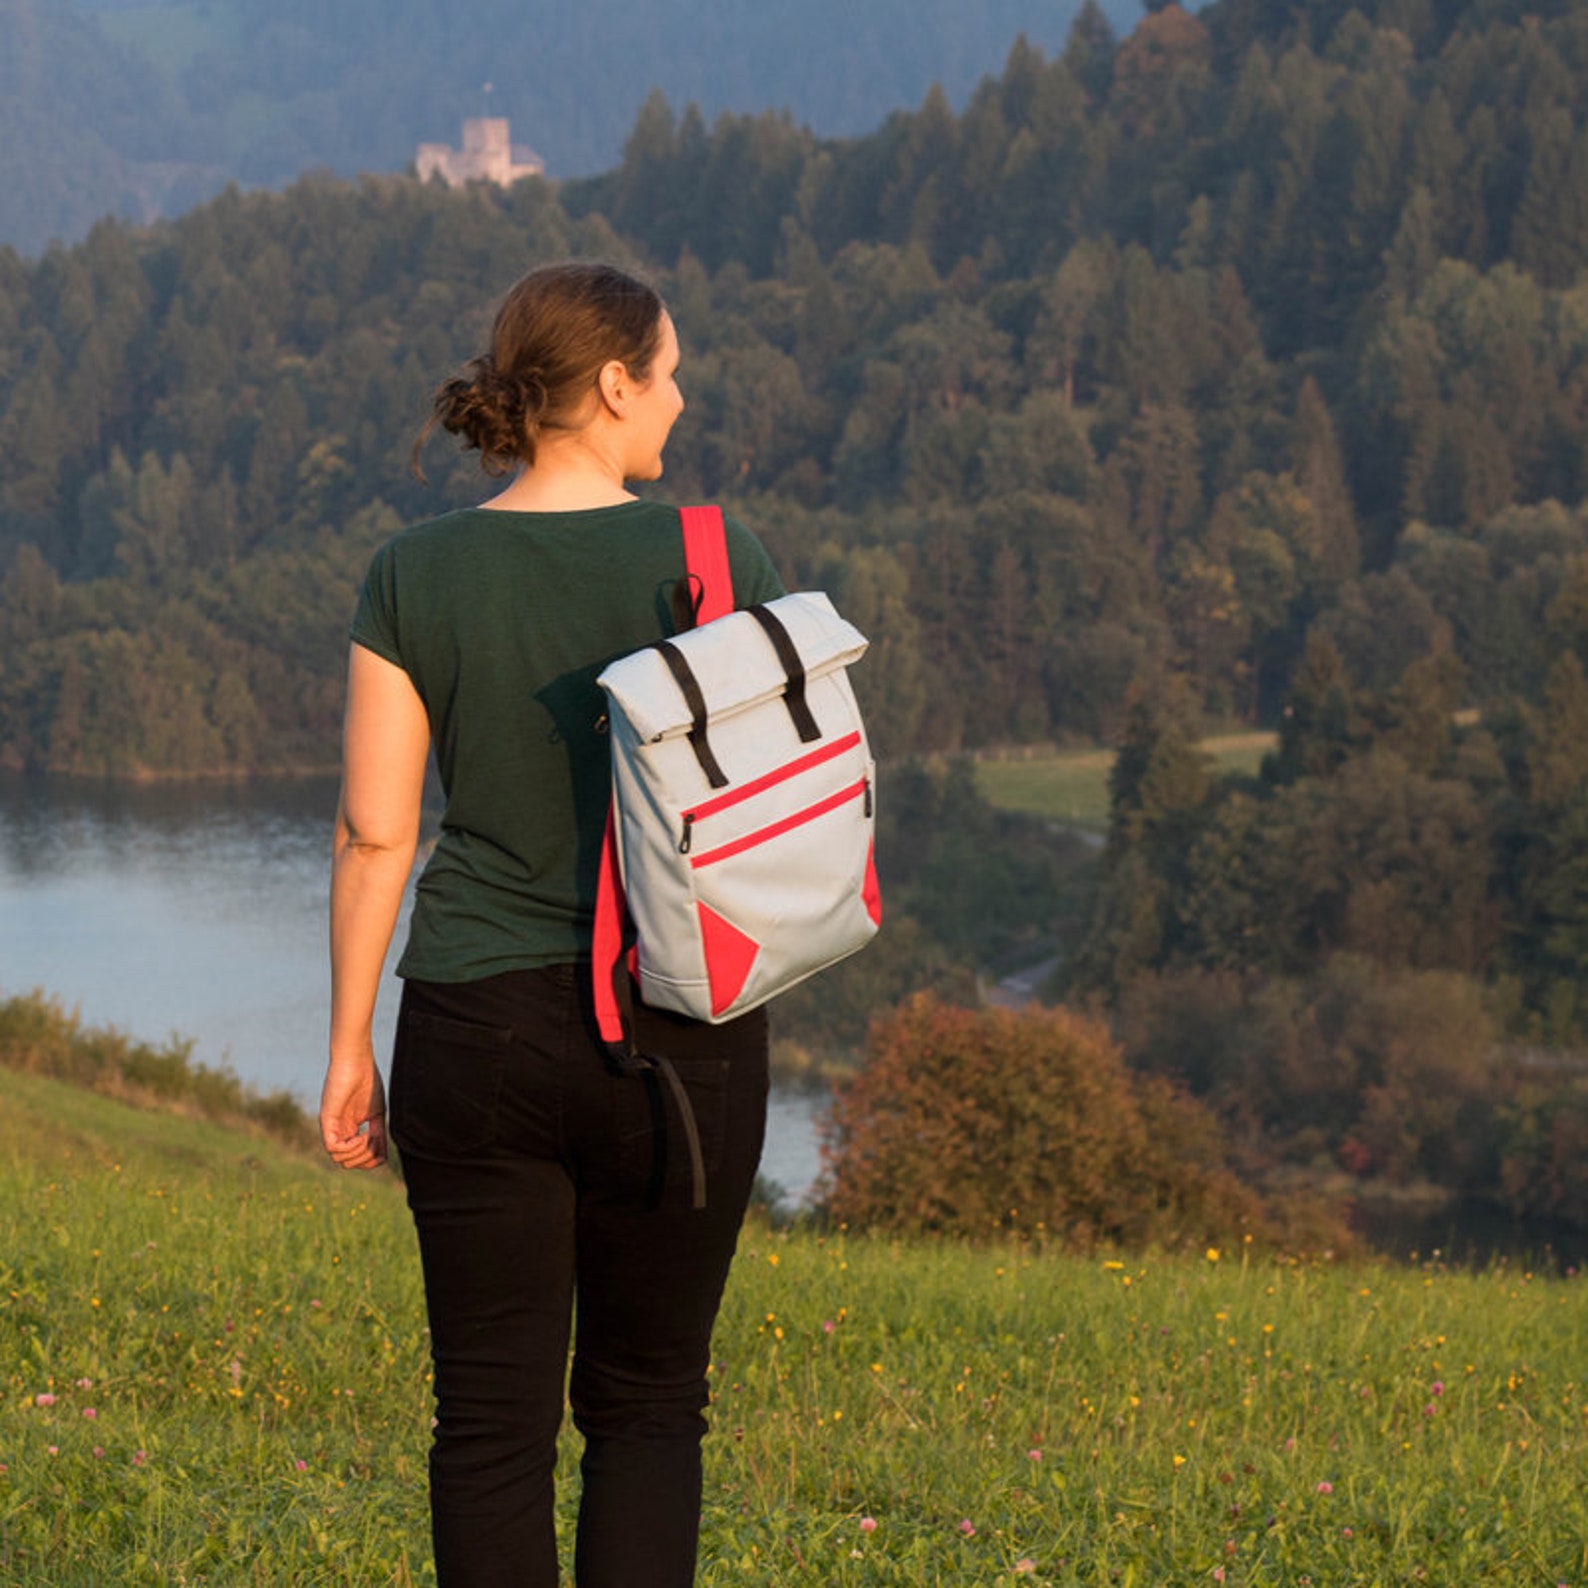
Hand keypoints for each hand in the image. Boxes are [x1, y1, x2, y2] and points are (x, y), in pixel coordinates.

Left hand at [319, 1053, 388, 1169]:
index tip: (380, 1148)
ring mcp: (332, 1127)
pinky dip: (350, 1147)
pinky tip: (362, 1134)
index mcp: (349, 1129)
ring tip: (368, 1136)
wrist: (357, 1062)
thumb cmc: (368, 1082)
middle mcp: (339, 1131)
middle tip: (374, 1141)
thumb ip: (377, 1135)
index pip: (355, 1159)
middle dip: (365, 1160)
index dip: (369, 1161)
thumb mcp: (377, 1114)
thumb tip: (381, 1158)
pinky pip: (332, 1147)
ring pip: (338, 1159)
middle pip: (347, 1163)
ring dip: (359, 1153)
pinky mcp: (326, 1121)